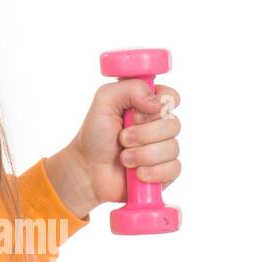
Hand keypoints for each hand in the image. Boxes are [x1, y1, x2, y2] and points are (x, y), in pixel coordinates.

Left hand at [57, 79, 182, 211]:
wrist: (88, 171)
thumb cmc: (95, 135)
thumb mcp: (104, 101)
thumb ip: (129, 88)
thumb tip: (157, 103)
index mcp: (146, 104)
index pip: (171, 97)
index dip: (157, 106)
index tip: (136, 113)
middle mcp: (157, 125)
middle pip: (174, 124)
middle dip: (143, 134)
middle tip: (122, 138)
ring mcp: (162, 148)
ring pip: (172, 148)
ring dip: (142, 155)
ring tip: (124, 158)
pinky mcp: (165, 171)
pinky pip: (174, 168)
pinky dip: (152, 172)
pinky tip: (137, 173)